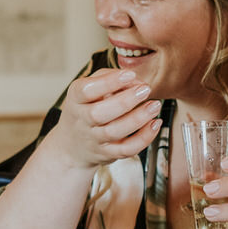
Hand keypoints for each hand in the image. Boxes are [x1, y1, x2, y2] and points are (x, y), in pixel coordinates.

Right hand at [41, 68, 161, 170]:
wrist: (73, 146)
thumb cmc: (86, 109)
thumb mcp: (89, 89)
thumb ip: (109, 78)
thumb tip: (136, 81)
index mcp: (76, 99)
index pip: (86, 90)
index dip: (108, 82)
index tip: (129, 74)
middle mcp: (82, 121)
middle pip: (98, 114)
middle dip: (125, 101)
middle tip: (145, 90)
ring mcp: (94, 139)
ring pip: (114, 132)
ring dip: (138, 118)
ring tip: (154, 105)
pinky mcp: (107, 154)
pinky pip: (126, 149)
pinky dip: (143, 138)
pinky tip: (154, 124)